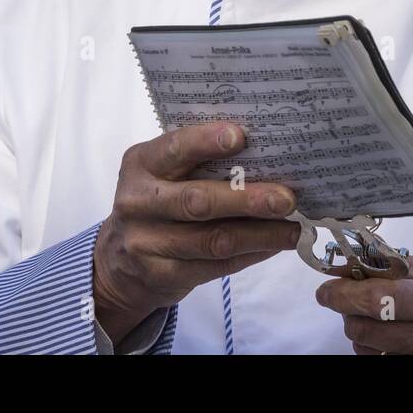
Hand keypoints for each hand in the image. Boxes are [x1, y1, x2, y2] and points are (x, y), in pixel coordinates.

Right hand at [93, 122, 299, 341]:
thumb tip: (264, 153)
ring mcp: (147, 243)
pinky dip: (251, 255)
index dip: (206, 142)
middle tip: (287, 198)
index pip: (174, 149)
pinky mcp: (163, 275)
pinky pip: (216, 266)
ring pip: (213, 240)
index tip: (242, 136)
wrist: (119, 261)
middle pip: (197, 201)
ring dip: (260, 234)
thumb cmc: (157, 201)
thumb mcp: (163, 173)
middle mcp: (138, 202)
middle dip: (247, 199)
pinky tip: (274, 245)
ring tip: (292, 229)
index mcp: (141, 164)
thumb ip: (198, 161)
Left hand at [315, 256, 412, 353]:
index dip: (344, 292)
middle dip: (348, 310)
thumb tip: (363, 260)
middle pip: (364, 328)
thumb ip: (406, 267)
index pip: (380, 300)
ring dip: (362, 330)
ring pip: (367, 348)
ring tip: (379, 316)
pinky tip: (390, 336)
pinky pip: (380, 362)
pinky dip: (376, 348)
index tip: (327, 287)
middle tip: (352, 297)